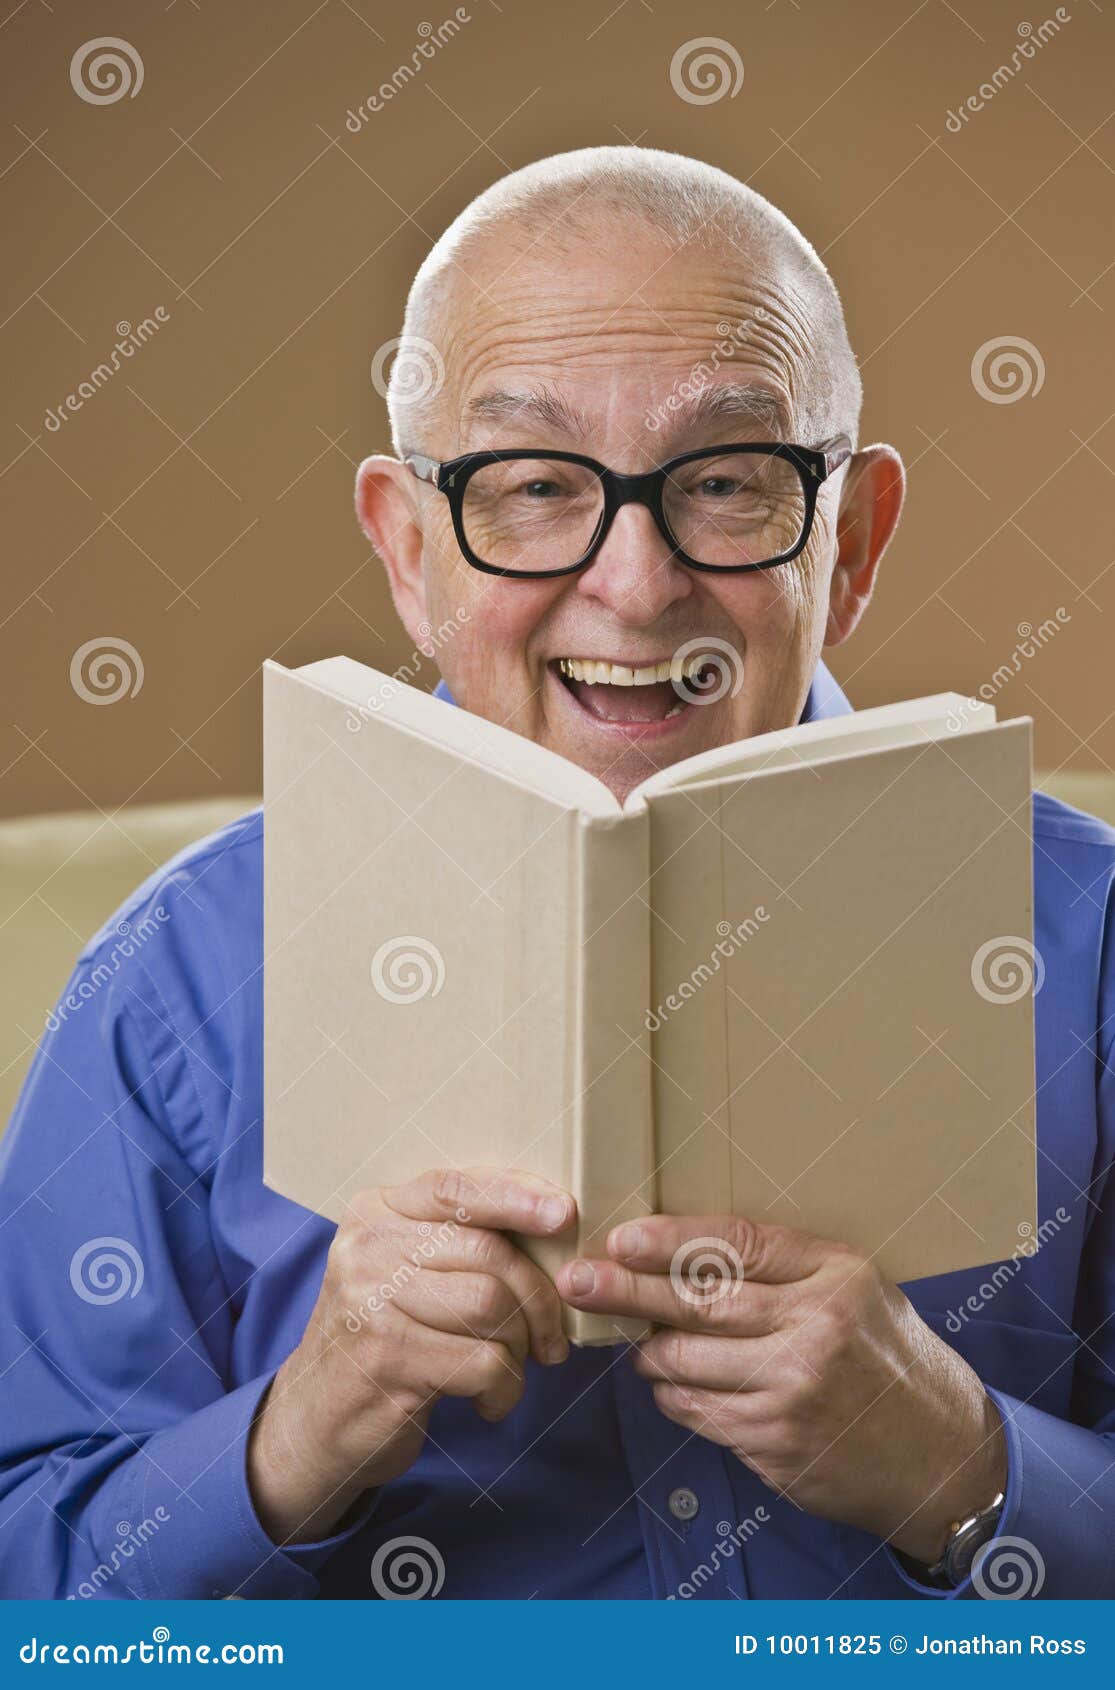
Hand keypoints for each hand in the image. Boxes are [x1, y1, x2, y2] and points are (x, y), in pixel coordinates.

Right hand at [248, 1167, 573, 1543]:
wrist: (315, 1419)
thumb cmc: (385, 1337)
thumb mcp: (403, 1271)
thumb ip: (455, 1240)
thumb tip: (554, 1222)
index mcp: (375, 1212)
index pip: (454, 1189)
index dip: (514, 1196)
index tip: (563, 1213)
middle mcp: (367, 1248)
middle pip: (488, 1252)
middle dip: (538, 1298)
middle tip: (551, 1339)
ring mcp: (372, 1304)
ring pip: (491, 1306)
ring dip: (520, 1348)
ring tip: (510, 1369)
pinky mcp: (386, 1361)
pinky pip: (482, 1362)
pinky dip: (503, 1388)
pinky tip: (487, 1401)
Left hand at [556, 1215, 1006, 1564]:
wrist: (941, 1455)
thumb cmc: (890, 1360)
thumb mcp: (858, 1290)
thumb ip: (787, 1270)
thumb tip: (687, 1252)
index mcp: (834, 1276)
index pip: (735, 1243)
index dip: (670, 1239)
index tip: (621, 1236)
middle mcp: (813, 1329)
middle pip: (696, 1300)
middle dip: (625, 1289)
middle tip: (577, 1280)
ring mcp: (791, 1390)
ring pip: (683, 1360)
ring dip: (649, 1351)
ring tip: (640, 1342)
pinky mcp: (773, 1441)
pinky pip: (695, 1410)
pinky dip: (673, 1395)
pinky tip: (672, 1385)